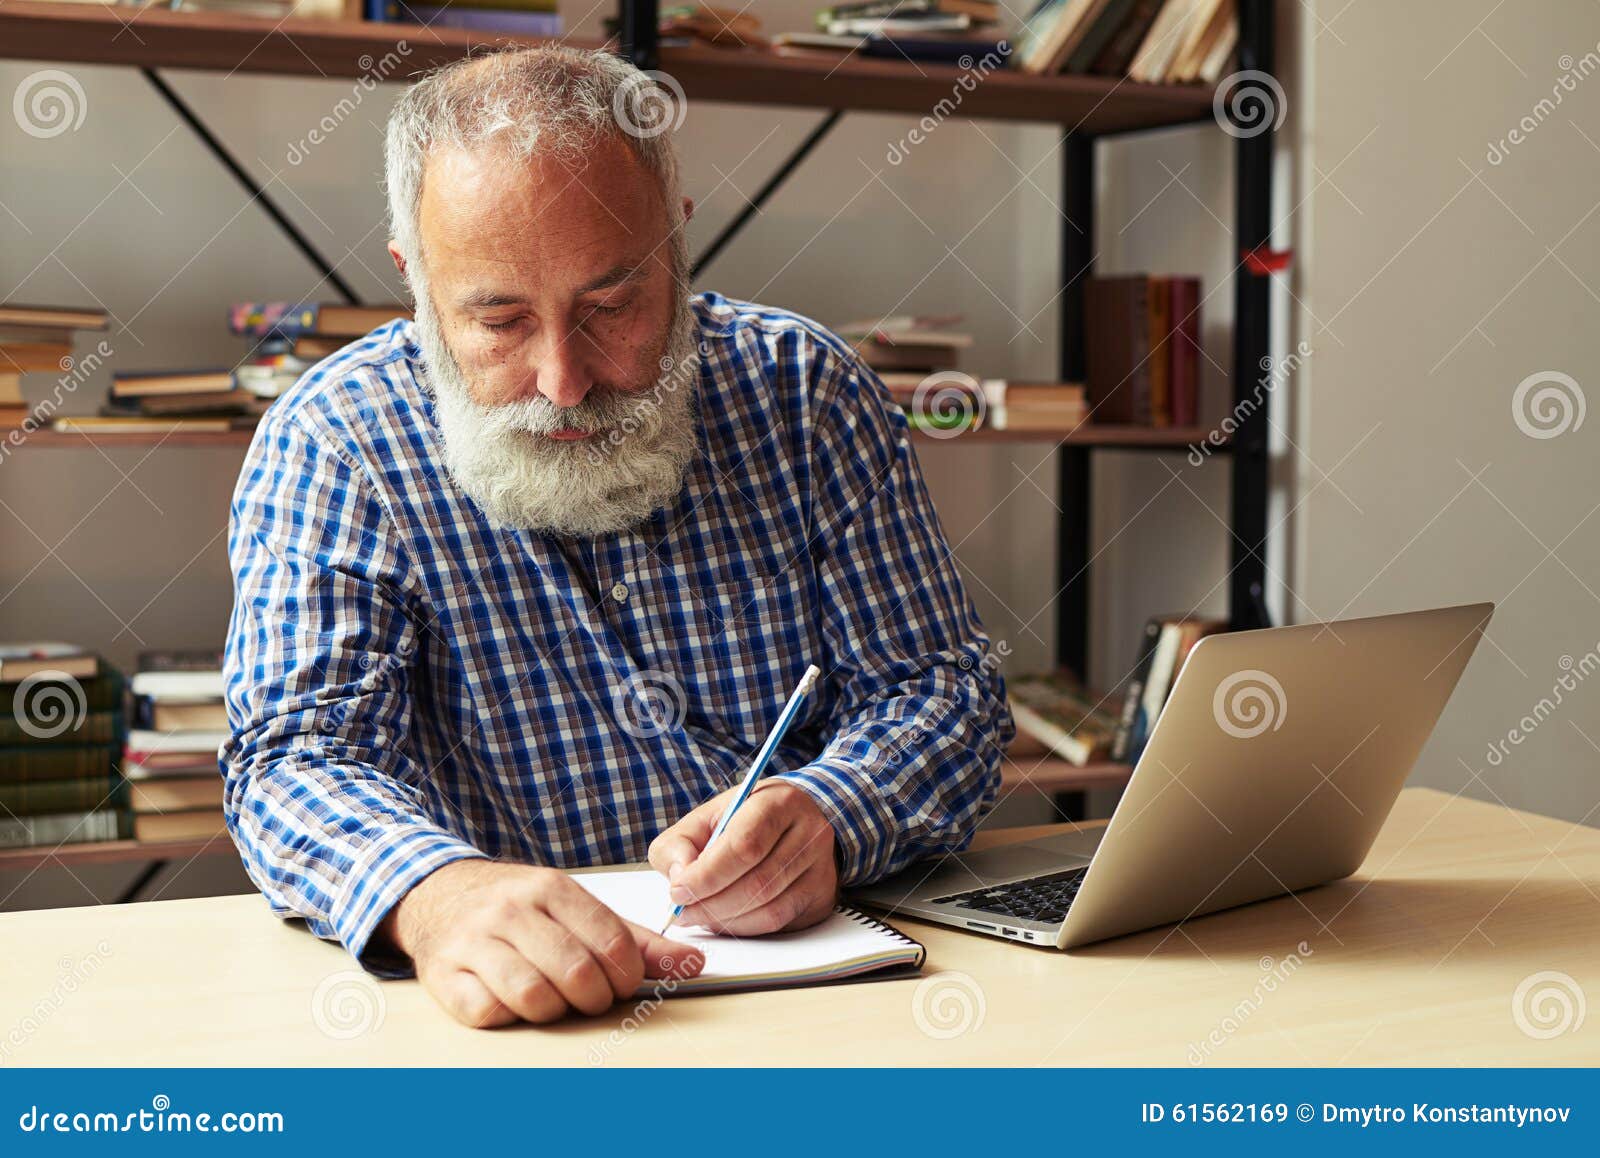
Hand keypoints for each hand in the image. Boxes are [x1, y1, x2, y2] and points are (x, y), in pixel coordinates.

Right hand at [380, 860, 704, 1027]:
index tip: (622, 983)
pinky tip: (511, 1001)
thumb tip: (695, 963)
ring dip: (553, 1011)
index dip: (627, 976)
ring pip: (533, 996)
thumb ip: (637, 941)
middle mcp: (512, 910)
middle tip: (589, 997)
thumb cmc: (521, 909)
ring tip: (552, 1000)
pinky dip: (508, 1016)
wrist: (440, 895)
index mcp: (552, 888)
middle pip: (576, 974)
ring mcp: (475, 941)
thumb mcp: (579, 911)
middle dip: (594, 998)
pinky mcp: (445, 973)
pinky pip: (487, 1012)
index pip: (612, 942)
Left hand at [648, 781, 838, 934]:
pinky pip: (780, 923)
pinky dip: (745, 927)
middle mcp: (809, 833)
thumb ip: (679, 843)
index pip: (744, 846)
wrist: (794, 818)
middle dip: (711, 904)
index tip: (678, 890)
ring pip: (769, 909)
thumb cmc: (744, 819)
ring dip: (726, 920)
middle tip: (683, 912)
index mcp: (778, 802)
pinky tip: (725, 920)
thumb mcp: (705, 817)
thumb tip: (679, 877)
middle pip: (757, 883)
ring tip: (699, 915)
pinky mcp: (822, 895)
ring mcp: (821, 867)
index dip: (708, 875)